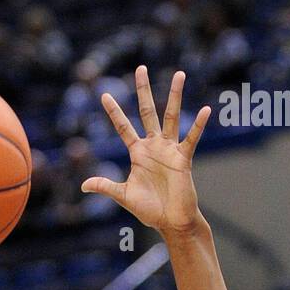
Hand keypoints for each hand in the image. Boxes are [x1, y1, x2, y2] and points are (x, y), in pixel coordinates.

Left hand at [81, 69, 209, 236]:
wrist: (170, 221)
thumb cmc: (149, 209)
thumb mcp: (123, 196)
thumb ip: (105, 187)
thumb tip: (84, 185)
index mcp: (138, 152)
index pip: (123, 127)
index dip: (114, 112)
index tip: (104, 94)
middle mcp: (153, 145)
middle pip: (147, 111)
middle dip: (143, 91)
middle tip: (140, 68)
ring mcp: (169, 149)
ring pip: (171, 117)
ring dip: (174, 96)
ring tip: (178, 74)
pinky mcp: (183, 158)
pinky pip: (191, 138)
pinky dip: (198, 125)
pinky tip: (204, 110)